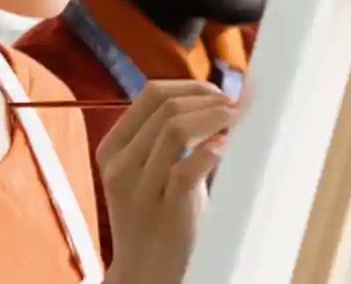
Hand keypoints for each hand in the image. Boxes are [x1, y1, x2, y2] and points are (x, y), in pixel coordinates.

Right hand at [96, 80, 238, 283]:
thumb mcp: (147, 173)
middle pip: (165, 106)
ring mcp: (139, 190)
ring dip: (214, 117)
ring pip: (174, 129)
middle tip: (237, 106)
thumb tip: (214, 98)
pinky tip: (227, 148)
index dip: (191, 86)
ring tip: (238, 120)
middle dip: (208, 98)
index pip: (150, 95)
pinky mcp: (164, 212)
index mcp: (112, 148)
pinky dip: (211, 151)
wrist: (146, 273)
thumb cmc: (157, 218)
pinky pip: (187, 169)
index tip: (220, 93)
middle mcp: (120, 165)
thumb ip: (165, 139)